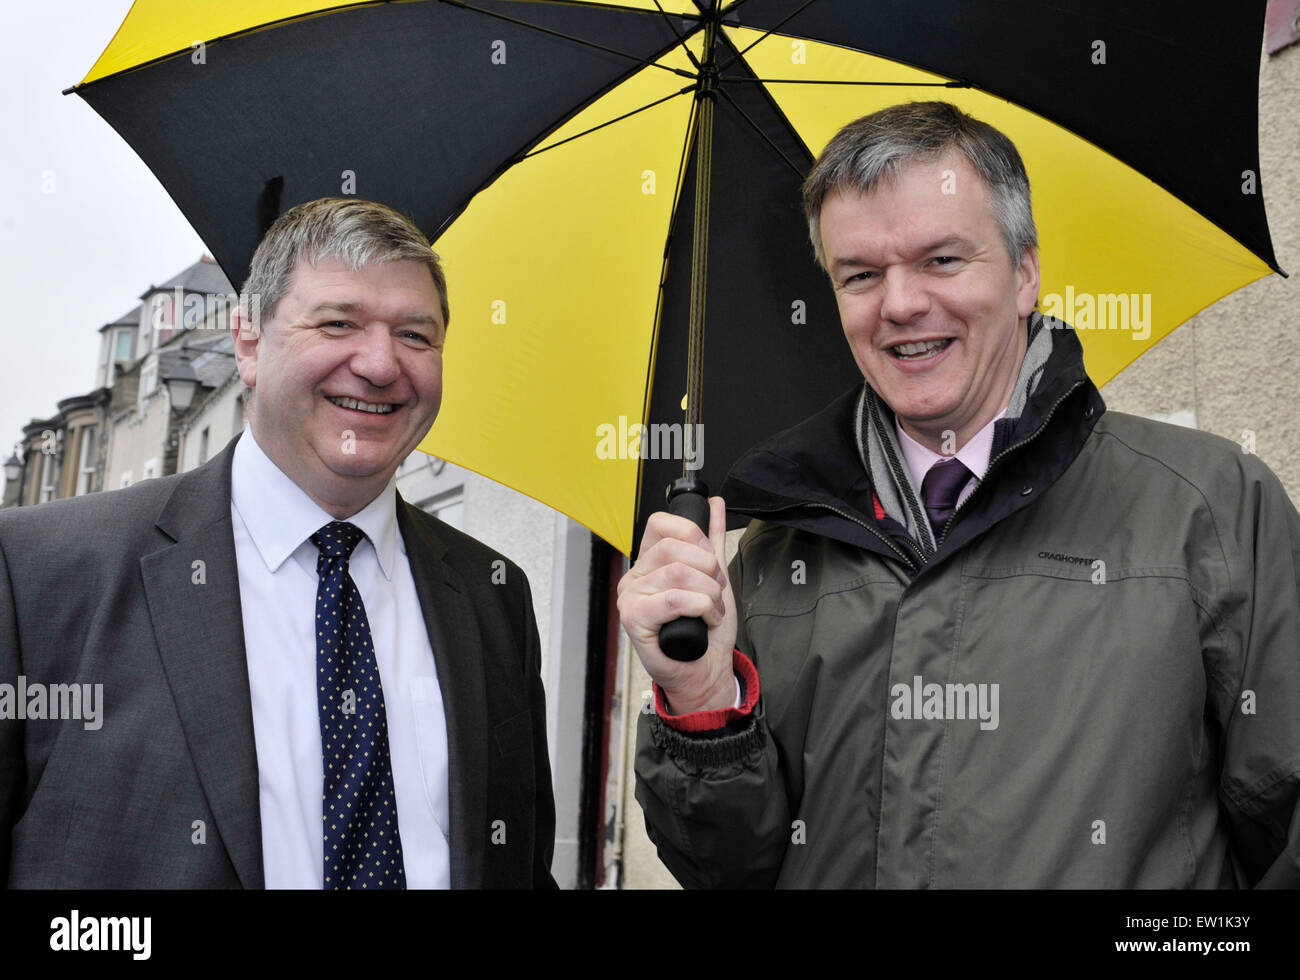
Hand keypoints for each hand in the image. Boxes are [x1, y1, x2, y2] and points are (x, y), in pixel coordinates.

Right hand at [617, 496, 737, 713]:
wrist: (705, 670)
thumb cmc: (704, 630)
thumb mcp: (713, 577)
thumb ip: (712, 540)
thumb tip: (714, 504)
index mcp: (649, 562)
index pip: (661, 523)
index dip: (692, 534)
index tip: (709, 558)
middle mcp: (635, 576)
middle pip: (672, 547)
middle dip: (707, 567)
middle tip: (714, 590)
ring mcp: (630, 597)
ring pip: (678, 573)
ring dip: (708, 592)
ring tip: (712, 608)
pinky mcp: (633, 619)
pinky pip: (673, 599)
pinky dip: (701, 607)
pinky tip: (706, 619)